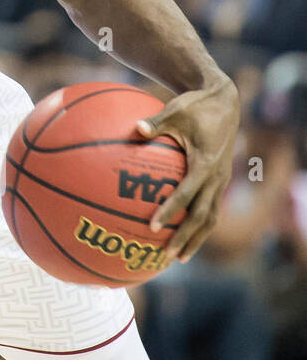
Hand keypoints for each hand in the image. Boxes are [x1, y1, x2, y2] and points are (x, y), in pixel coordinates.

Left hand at [138, 77, 240, 263]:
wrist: (225, 102)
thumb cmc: (195, 106)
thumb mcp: (175, 111)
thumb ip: (155, 123)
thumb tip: (135, 128)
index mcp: (205, 163)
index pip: (187, 193)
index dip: (170, 211)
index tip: (153, 226)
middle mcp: (217, 177)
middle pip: (203, 216)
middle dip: (186, 237)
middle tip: (166, 255)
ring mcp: (221, 181)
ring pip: (211, 217)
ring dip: (196, 238)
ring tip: (178, 257)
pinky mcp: (219, 181)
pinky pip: (210, 208)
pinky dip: (199, 225)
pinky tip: (182, 235)